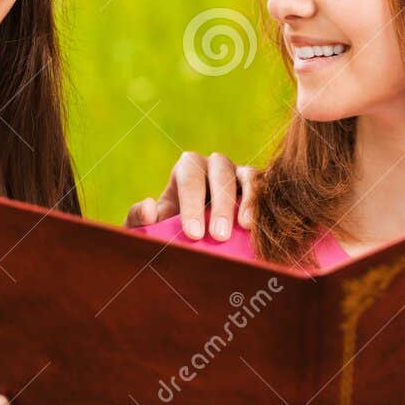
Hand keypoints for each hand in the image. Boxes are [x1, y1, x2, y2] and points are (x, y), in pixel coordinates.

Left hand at [124, 151, 257, 239]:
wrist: (198, 239)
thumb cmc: (170, 230)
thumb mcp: (148, 227)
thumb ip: (138, 218)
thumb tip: (149, 206)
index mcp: (187, 169)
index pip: (189, 176)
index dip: (192, 203)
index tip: (193, 234)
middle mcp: (214, 165)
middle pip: (219, 172)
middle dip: (219, 204)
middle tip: (218, 237)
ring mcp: (240, 173)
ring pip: (247, 175)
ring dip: (246, 199)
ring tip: (244, 227)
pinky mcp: (260, 186)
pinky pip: (266, 186)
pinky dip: (262, 202)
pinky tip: (259, 226)